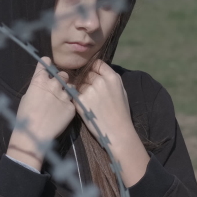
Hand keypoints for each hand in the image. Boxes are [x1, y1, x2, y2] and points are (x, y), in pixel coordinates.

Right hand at [6, 57, 74, 170]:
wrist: (35, 133)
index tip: (48, 65)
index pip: (45, 63)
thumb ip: (38, 88)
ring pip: (71, 86)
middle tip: (58, 87)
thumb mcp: (27, 97)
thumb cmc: (25, 116)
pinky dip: (68, 105)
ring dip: (67, 90)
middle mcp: (54, 84)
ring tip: (62, 99)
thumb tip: (42, 87)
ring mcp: (64, 95)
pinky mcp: (72, 106)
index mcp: (39, 80)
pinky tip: (63, 112)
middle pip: (63, 74)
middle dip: (61, 78)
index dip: (47, 64)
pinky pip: (72, 101)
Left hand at [74, 60, 149, 186]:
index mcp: (112, 77)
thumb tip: (98, 71)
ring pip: (79, 84)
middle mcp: (100, 81)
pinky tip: (85, 106)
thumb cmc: (121, 113)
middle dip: (87, 80)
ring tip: (90, 102)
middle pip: (87, 73)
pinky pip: (75, 94)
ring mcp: (89, 91)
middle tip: (91, 92)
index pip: (97, 63)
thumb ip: (109, 79)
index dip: (94, 69)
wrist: (117, 132)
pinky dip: (77, 99)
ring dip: (81, 90)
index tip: (93, 76)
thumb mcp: (121, 91)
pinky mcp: (80, 101)